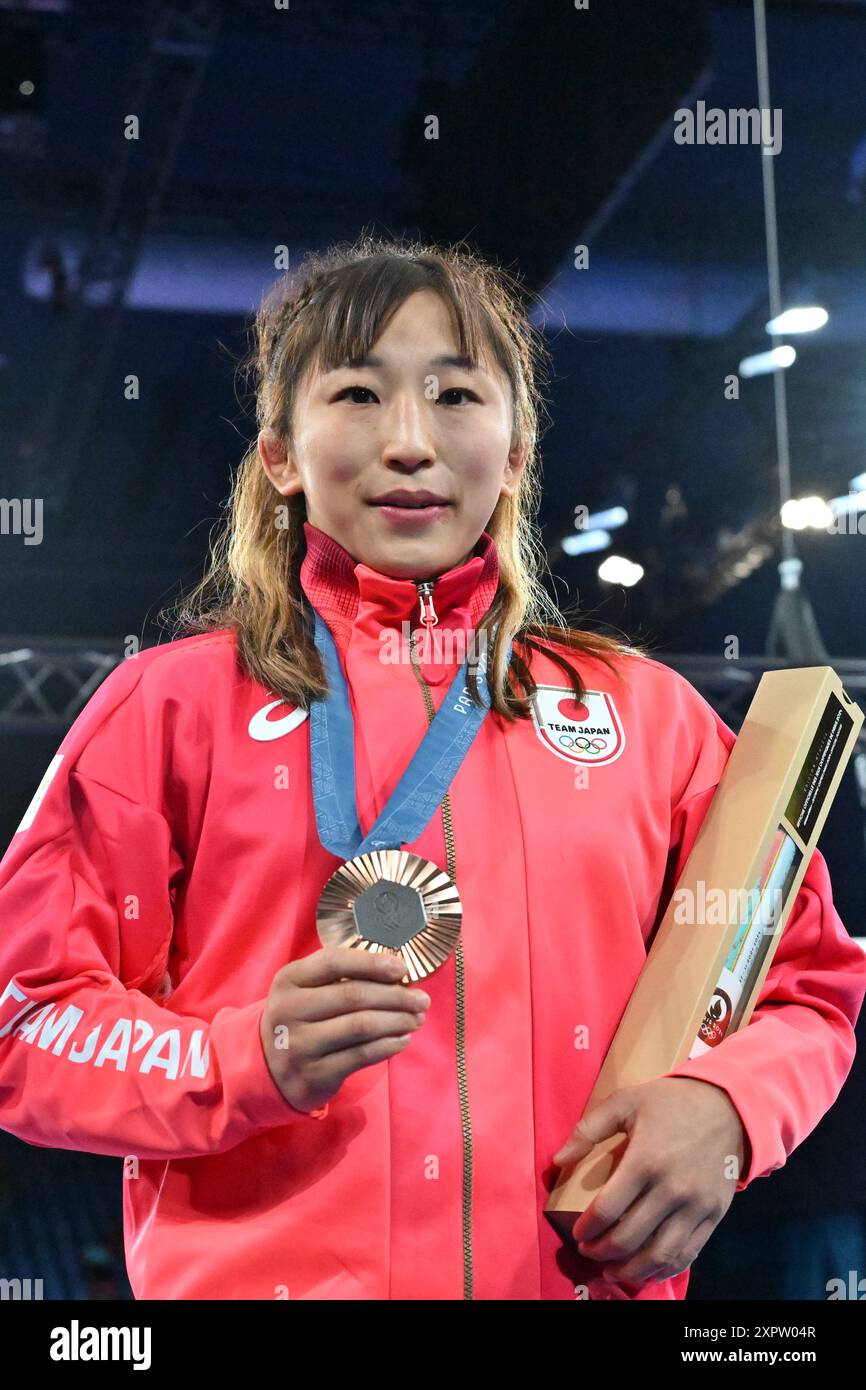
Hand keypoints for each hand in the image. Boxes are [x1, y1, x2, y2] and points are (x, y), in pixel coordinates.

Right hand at [260, 945, 429, 1113]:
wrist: (267, 1068)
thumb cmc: (300, 1018)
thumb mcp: (305, 990)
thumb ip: (340, 977)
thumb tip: (396, 973)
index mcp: (288, 980)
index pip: (333, 962)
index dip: (371, 962)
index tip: (402, 968)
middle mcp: (289, 1010)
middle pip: (353, 996)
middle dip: (395, 996)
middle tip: (422, 999)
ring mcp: (299, 1045)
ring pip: (360, 1026)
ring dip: (397, 1021)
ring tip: (416, 1019)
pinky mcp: (313, 1074)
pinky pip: (360, 1056)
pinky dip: (388, 1046)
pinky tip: (402, 1040)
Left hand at [552, 1077, 745, 1284]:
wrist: (728, 1108)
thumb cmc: (671, 1103)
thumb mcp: (626, 1101)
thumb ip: (589, 1129)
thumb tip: (558, 1160)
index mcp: (645, 1161)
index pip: (607, 1209)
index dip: (587, 1228)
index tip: (578, 1233)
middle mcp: (670, 1190)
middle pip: (629, 1238)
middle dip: (601, 1251)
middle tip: (589, 1251)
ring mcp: (695, 1207)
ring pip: (659, 1255)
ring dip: (631, 1270)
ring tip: (612, 1271)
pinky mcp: (713, 1216)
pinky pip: (687, 1254)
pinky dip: (665, 1270)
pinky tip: (648, 1270)